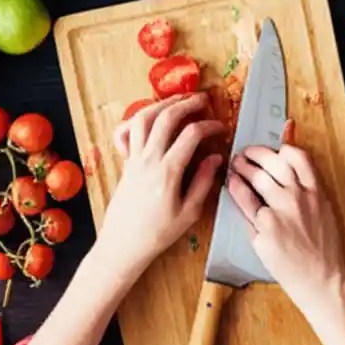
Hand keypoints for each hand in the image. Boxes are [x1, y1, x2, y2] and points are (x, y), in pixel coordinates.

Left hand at [102, 93, 225, 275]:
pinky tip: (148, 119)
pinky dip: (134, 121)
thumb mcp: (189, 212)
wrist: (122, 244)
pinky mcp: (124, 163)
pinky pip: (125, 133)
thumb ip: (204, 182)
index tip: (222, 129)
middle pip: (166, 118)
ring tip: (178, 100)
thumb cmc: (159, 233)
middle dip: (187, 103)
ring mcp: (133, 159)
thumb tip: (216, 158)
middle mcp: (148, 160)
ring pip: (143, 119)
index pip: (191, 135)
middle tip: (203, 100)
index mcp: (167, 172)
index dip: (210, 126)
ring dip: (162, 104)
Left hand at [226, 141, 344, 308]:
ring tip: (236, 166)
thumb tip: (297, 170)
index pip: (298, 156)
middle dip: (256, 153)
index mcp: (316, 192)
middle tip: (246, 153)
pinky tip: (231, 186)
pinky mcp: (264, 229)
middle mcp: (299, 198)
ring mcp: (280, 212)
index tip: (273, 149)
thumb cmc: (324, 249)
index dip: (281, 148)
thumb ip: (310, 189)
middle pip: (273, 162)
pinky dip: (235, 189)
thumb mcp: (324, 211)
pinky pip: (245, 202)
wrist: (321, 278)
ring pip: (257, 178)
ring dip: (242, 167)